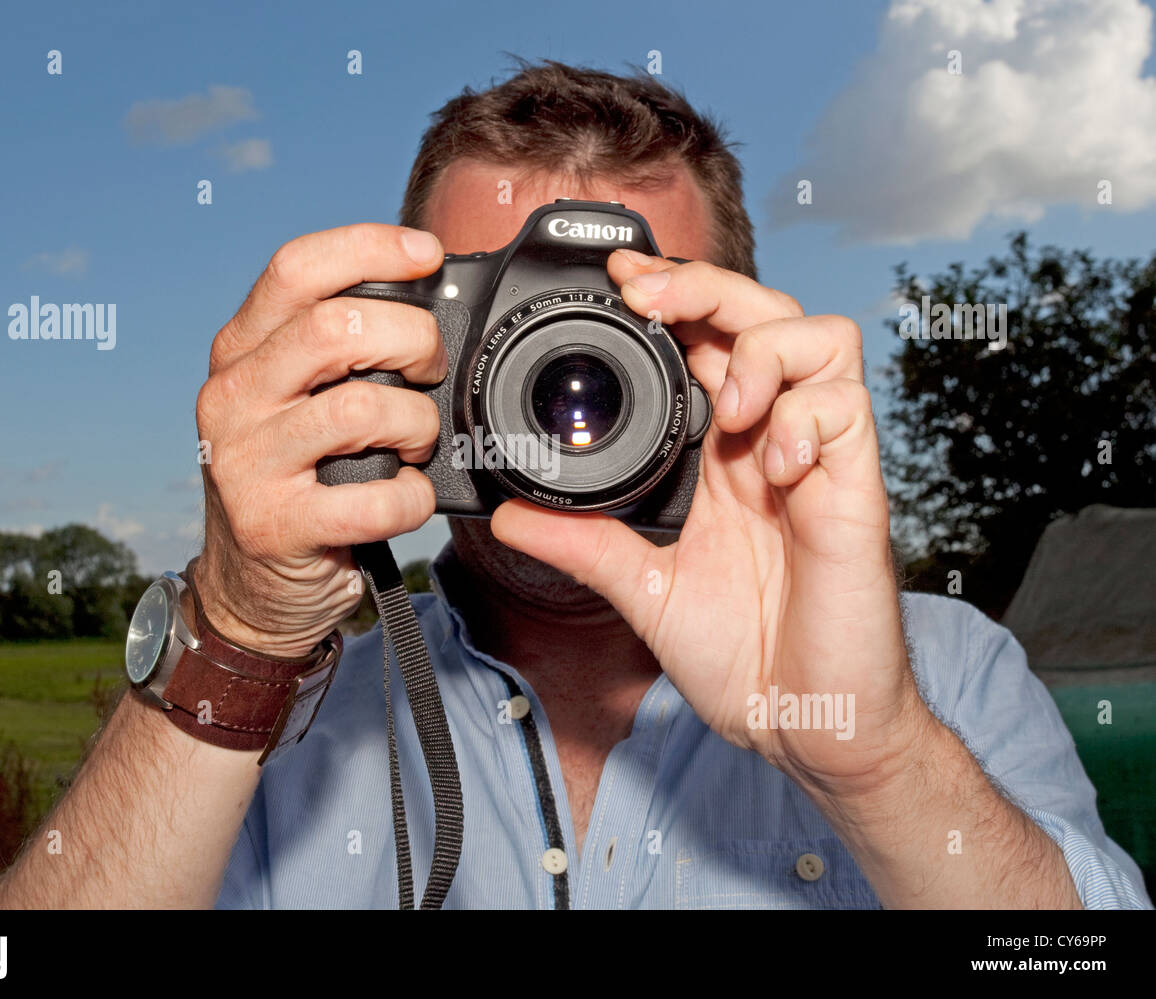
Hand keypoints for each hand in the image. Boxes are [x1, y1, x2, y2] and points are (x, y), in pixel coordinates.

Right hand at [193, 225, 446, 655]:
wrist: (251, 587)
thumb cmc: (297, 478)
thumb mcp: (297, 399)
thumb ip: (340, 349)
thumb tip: (430, 296)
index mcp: (241, 351)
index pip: (297, 268)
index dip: (370, 246)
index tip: (428, 255)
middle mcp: (232, 397)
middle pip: (336, 328)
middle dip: (413, 340)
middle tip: (430, 370)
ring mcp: (245, 463)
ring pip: (359, 409)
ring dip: (417, 424)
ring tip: (417, 443)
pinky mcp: (273, 525)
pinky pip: (373, 498)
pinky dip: (410, 498)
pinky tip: (406, 496)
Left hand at [491, 250, 927, 794]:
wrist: (804, 719)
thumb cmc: (741, 653)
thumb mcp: (644, 589)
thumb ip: (583, 546)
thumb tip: (507, 517)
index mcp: (721, 454)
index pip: (704, 341)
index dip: (670, 296)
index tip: (616, 278)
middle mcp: (769, 440)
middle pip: (759, 313)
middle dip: (705, 286)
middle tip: (648, 295)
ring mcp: (816, 458)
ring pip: (819, 337)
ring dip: (764, 349)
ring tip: (730, 405)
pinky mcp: (856, 487)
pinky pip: (847, 409)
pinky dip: (805, 418)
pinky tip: (774, 466)